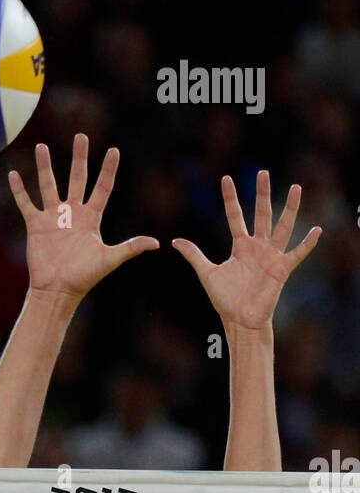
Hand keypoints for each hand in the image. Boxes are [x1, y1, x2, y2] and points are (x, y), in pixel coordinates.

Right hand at [8, 135, 158, 303]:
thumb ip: (130, 248)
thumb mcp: (109, 260)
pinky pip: (26, 203)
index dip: (108, 170)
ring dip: (45, 166)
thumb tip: (156, 244)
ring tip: (41, 146)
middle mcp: (72, 213)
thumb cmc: (84, 277)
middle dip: (80, 157)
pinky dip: (19, 190)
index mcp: (91, 218)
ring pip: (48, 185)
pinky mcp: (36, 225)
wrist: (57, 290)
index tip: (114, 150)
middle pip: (77, 178)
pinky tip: (13, 174)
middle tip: (81, 136)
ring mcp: (53, 218)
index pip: (102, 187)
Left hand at [173, 172, 321, 331]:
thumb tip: (175, 241)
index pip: (235, 216)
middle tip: (262, 172)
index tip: (226, 179)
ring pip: (283, 226)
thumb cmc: (225, 299)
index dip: (230, 198)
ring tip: (296, 188)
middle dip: (261, 194)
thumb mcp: (207, 273)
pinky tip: (317, 230)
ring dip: (290, 208)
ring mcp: (271, 256)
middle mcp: (258, 247)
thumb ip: (194, 255)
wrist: (239, 320)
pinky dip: (307, 243)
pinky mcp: (282, 269)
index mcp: (241, 246)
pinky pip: (297, 254)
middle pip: (261, 214)